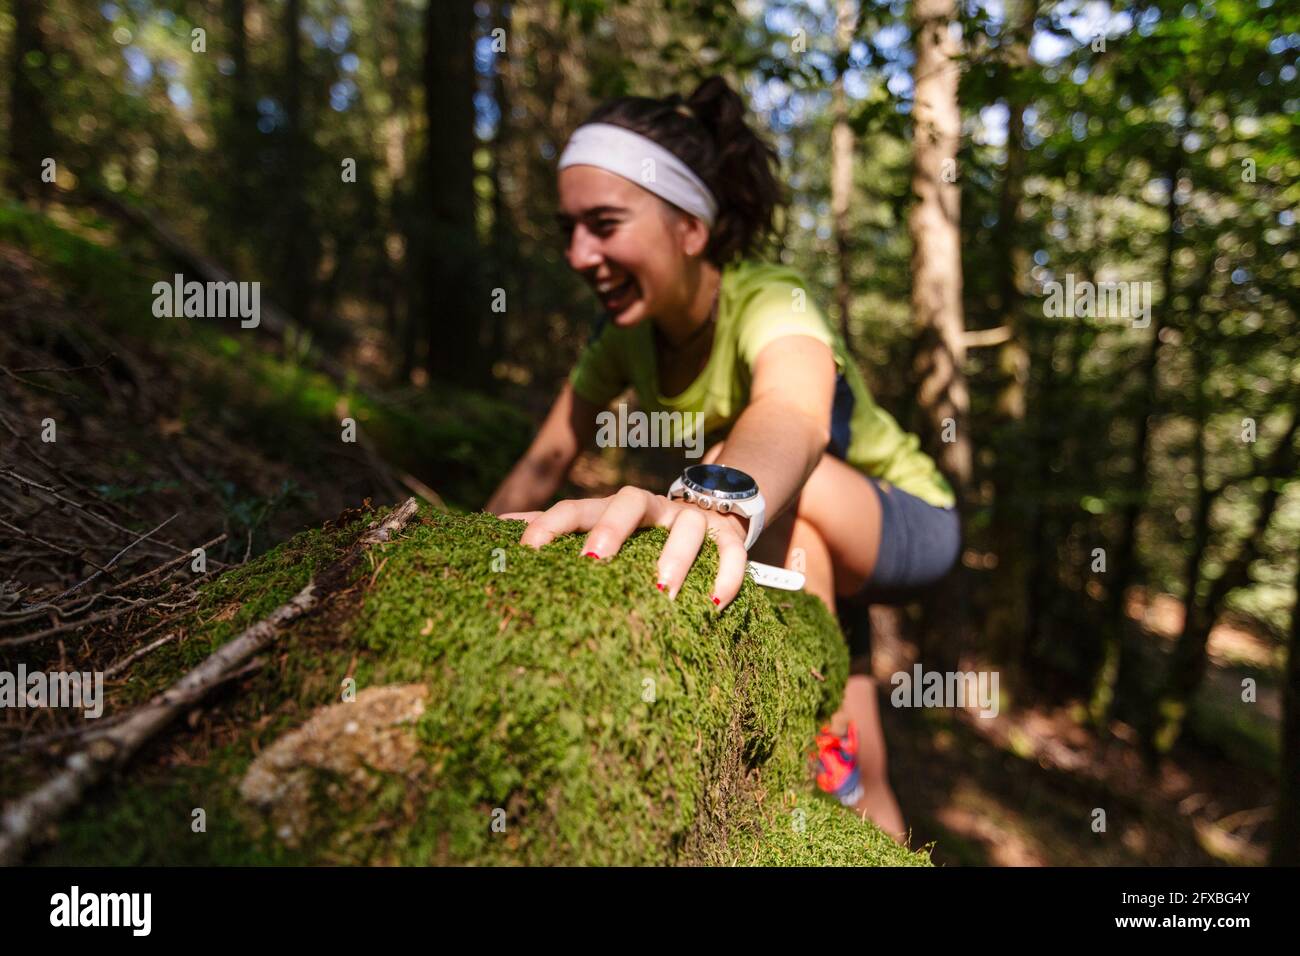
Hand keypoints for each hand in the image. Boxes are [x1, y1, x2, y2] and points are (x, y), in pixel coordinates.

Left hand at [500, 485, 748, 608]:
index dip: (551, 524)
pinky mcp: (728, 536)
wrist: (710, 512)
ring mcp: (691, 519)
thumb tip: (493, 531)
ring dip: (675, 554)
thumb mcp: (597, 532)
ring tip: (663, 592)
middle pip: (629, 501)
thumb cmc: (639, 538)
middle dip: (611, 528)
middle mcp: (651, 508)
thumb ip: (554, 531)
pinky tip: (714, 603)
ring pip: (687, 523)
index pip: (577, 507)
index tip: (527, 550)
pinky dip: (727, 573)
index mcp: (611, 509)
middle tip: (593, 561)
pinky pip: (733, 549)